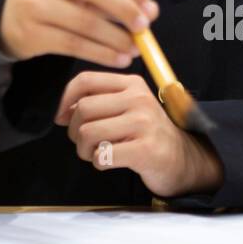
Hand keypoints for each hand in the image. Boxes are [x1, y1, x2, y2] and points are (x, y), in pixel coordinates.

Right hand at [0, 0, 158, 67]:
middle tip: (145, 29)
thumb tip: (150, 11)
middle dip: (126, 10)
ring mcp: (35, 3)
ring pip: (86, 22)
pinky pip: (74, 45)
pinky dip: (101, 54)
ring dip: (117, 39)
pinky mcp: (31, 32)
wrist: (7, 18)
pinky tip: (117, 59)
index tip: (151, 9)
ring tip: (134, 50)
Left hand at [54, 70, 223, 197]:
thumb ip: (98, 102)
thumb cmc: (145, 134)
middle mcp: (139, 99)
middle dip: (74, 131)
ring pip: (88, 133)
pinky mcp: (146, 149)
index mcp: (131, 84)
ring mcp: (144, 123)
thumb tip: (62, 110)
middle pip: (83, 109)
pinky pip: (102, 156)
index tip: (61, 118)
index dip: (64, 100)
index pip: (85, 80)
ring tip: (97, 153)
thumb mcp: (126, 108)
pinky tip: (109, 162)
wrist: (182, 159)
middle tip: (85, 143)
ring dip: (84, 150)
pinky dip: (99, 163)